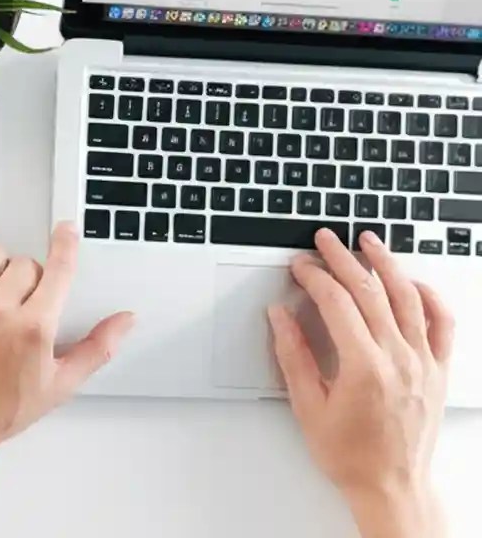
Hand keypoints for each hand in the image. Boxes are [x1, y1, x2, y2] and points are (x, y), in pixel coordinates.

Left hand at [0, 222, 135, 463]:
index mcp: (33, 328)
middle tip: (24, 306)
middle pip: (26, 264)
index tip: (66, 229)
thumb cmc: (1, 410)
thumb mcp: (60, 384)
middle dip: (32, 280)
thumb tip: (124, 321)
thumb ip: (97, 348)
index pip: (58, 269)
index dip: (65, 244)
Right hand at [270, 229, 453, 537]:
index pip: (337, 304)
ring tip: (369, 242)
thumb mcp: (307, 406)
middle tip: (325, 240)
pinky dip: (429, 296)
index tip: (300, 266)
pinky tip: (413, 282)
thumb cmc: (350, 454)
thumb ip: (293, 356)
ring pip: (407, 297)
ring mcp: (424, 362)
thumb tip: (281, 316)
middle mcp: (399, 359)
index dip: (315, 277)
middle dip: (343, 259)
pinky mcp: (439, 369)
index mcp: (364, 367)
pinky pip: (443, 322)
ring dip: (386, 264)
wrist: (392, 485)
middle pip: (370, 292)